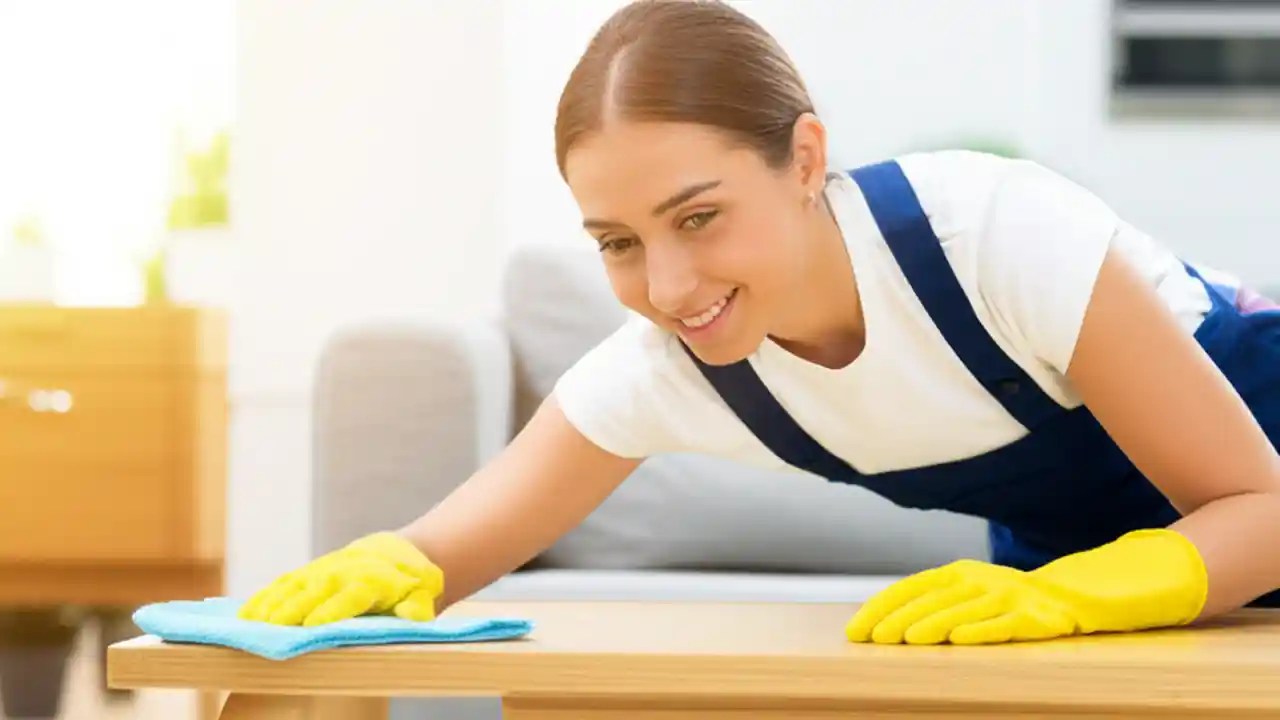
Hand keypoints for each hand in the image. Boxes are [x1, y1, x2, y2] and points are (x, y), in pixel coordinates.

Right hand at [237, 531, 444, 625]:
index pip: (350, 596)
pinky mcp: (310, 572)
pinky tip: (246, 612)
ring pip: (294, 586)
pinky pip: (284, 583)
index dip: (331, 609)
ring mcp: (324, 570)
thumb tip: (414, 615)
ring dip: (271, 603)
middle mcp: (344, 573)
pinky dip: (264, 596)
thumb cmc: (411, 585)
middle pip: (315, 591)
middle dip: (293, 608)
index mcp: (372, 582)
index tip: (312, 624)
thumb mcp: (424, 596)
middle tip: (271, 627)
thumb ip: (418, 608)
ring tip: (251, 622)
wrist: (400, 554)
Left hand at [845, 528, 1207, 644]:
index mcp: (955, 572)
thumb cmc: (999, 601)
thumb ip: (928, 604)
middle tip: (873, 639)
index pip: (908, 588)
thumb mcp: (964, 594)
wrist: (1066, 596)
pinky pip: (1002, 625)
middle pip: (930, 601)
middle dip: (898, 620)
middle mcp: (977, 580)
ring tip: (907, 640)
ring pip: (962, 612)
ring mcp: (1006, 596)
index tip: (855, 630)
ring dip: (932, 625)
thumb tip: (876, 625)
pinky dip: (980, 631)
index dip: (880, 608)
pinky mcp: (1033, 616)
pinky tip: (958, 641)